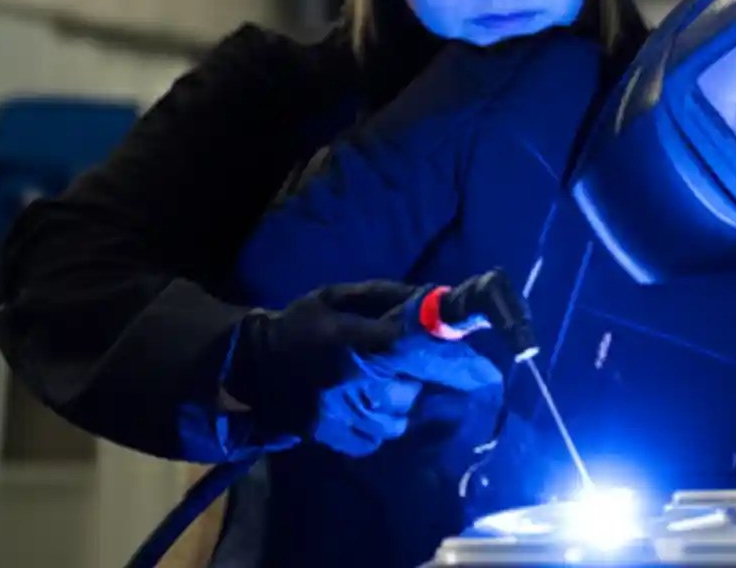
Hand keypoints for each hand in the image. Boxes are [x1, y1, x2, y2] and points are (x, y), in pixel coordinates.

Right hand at [225, 280, 504, 456]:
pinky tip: (371, 402)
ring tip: (388, 381)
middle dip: (434, 376)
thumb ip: (391, 298)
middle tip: (435, 364)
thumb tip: (439, 301)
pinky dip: (386, 419)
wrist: (250, 367)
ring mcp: (346, 417)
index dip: (459, 360)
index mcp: (356, 343)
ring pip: (404, 414)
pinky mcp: (338, 440)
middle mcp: (354, 384)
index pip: (421, 352)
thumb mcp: (341, 295)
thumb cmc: (302, 323)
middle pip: (419, 387)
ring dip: (408, 398)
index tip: (485, 366)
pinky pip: (383, 434)